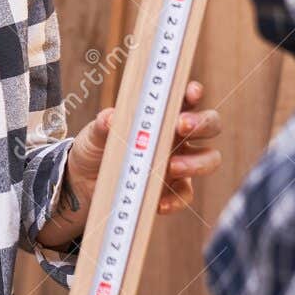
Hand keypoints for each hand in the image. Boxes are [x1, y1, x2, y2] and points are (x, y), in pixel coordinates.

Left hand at [63, 79, 222, 215]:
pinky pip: (185, 194)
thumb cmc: (96, 148)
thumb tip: (111, 118)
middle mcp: (178, 137)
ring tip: (172, 166)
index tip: (191, 92)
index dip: (194, 92)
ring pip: (209, 159)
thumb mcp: (94, 133)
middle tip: (182, 126)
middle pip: (210, 125)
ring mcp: (179, 163)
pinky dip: (176, 199)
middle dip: (202, 123)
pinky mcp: (172, 190)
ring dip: (197, 162)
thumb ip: (104, 124)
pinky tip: (160, 202)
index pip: (187, 98)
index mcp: (163, 115)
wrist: (84, 182)